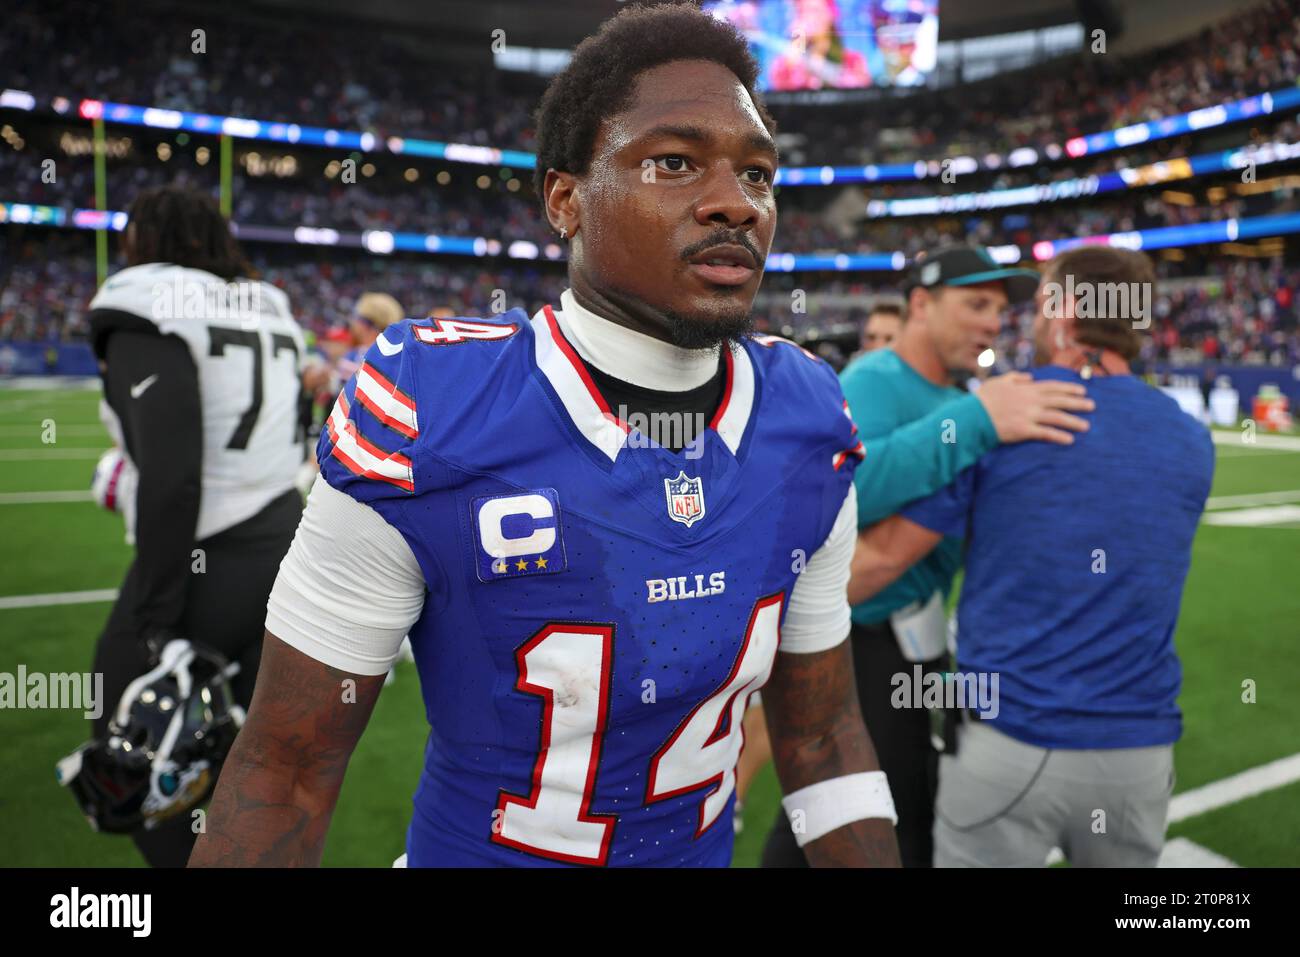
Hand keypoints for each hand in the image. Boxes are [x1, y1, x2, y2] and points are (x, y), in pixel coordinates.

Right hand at [976, 372, 1093, 444]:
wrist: (972, 415)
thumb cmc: (982, 399)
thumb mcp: (998, 381)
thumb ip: (1015, 377)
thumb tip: (1029, 377)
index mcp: (1026, 389)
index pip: (1053, 387)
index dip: (1069, 388)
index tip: (1082, 390)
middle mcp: (1031, 401)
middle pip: (1060, 401)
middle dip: (1078, 403)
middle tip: (1092, 406)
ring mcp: (1028, 415)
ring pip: (1056, 417)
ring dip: (1073, 421)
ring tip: (1086, 426)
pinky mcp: (1023, 430)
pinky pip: (1045, 433)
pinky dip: (1058, 436)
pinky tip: (1069, 440)